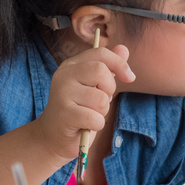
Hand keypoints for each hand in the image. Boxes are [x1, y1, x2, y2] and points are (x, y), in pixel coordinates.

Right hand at [34, 44, 134, 160]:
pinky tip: (85, 125)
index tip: (130, 78)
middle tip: (100, 101)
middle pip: (101, 72)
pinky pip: (96, 118)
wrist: (53, 136)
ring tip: (89, 114)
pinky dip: (97, 125)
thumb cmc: (79, 109)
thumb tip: (124, 49)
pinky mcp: (65, 114)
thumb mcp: (94, 86)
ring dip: (102, 111)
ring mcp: (62, 94)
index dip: (120, 64)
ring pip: (101, 99)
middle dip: (109, 90)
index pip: (100, 53)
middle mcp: (64, 75)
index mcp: (72, 65)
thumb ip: (108, 67)